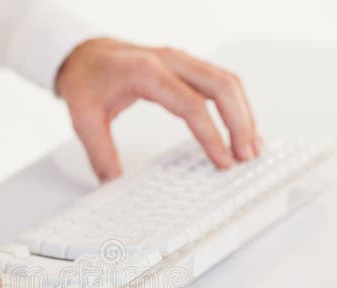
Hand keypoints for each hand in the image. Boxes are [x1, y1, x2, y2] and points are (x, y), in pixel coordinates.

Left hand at [55, 38, 260, 180]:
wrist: (83, 53)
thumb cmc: (86, 78)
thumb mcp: (83, 118)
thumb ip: (100, 152)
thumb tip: (113, 185)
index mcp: (147, 71)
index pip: (191, 104)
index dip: (211, 135)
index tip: (222, 160)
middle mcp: (170, 60)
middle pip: (221, 86)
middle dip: (240, 123)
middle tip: (247, 157)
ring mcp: (182, 61)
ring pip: (227, 82)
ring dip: (244, 114)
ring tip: (252, 147)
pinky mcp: (186, 67)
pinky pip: (221, 82)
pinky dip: (236, 105)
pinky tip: (242, 128)